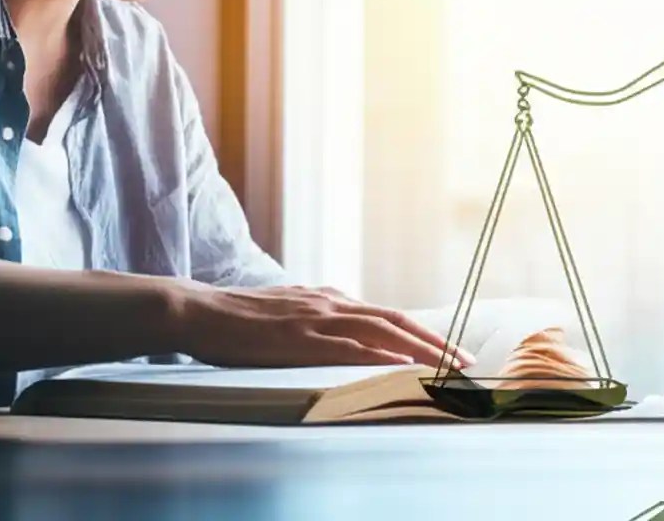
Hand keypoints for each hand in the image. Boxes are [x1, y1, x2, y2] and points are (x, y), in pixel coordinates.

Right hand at [170, 283, 476, 368]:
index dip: (421, 331)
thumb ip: (315, 315)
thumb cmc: (235, 317)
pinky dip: (379, 353)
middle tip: (465, 361)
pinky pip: (347, 346)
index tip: (448, 349)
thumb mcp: (285, 308)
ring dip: (420, 348)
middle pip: (395, 320)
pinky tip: (401, 364)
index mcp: (326, 298)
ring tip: (448, 366)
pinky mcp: (298, 337)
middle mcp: (328, 303)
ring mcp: (314, 319)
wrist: (197, 309)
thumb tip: (341, 325)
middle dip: (436, 340)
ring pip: (381, 330)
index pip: (385, 315)